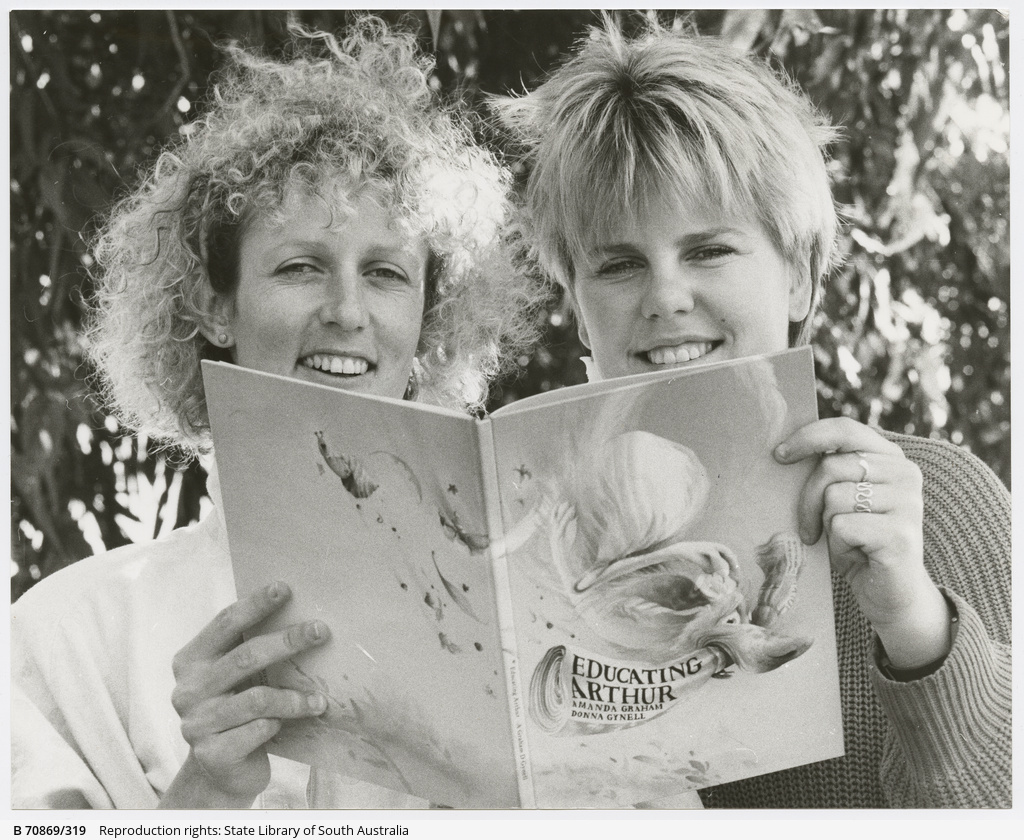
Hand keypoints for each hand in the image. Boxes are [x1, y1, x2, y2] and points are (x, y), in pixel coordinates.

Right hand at [158, 581, 329, 808]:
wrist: (220, 772)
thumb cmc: (236, 710)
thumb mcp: (236, 678)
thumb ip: (249, 649)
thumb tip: (299, 613)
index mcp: (190, 661)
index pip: (224, 624)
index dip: (255, 604)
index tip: (285, 588)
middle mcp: (187, 690)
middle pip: (245, 657)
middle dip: (287, 640)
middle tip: (320, 631)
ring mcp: (196, 724)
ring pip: (257, 699)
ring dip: (294, 697)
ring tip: (319, 699)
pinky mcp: (213, 753)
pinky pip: (258, 730)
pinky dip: (280, 724)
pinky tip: (290, 725)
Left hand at [775, 418, 950, 669]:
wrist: (891, 595)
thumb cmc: (858, 543)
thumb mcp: (842, 500)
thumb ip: (830, 472)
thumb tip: (783, 449)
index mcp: (892, 459)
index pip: (846, 430)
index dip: (809, 438)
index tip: (780, 455)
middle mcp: (906, 474)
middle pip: (831, 468)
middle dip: (808, 499)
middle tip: (809, 526)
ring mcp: (908, 504)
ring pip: (834, 498)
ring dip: (827, 526)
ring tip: (846, 542)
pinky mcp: (900, 535)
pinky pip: (842, 527)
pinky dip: (837, 546)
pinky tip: (856, 556)